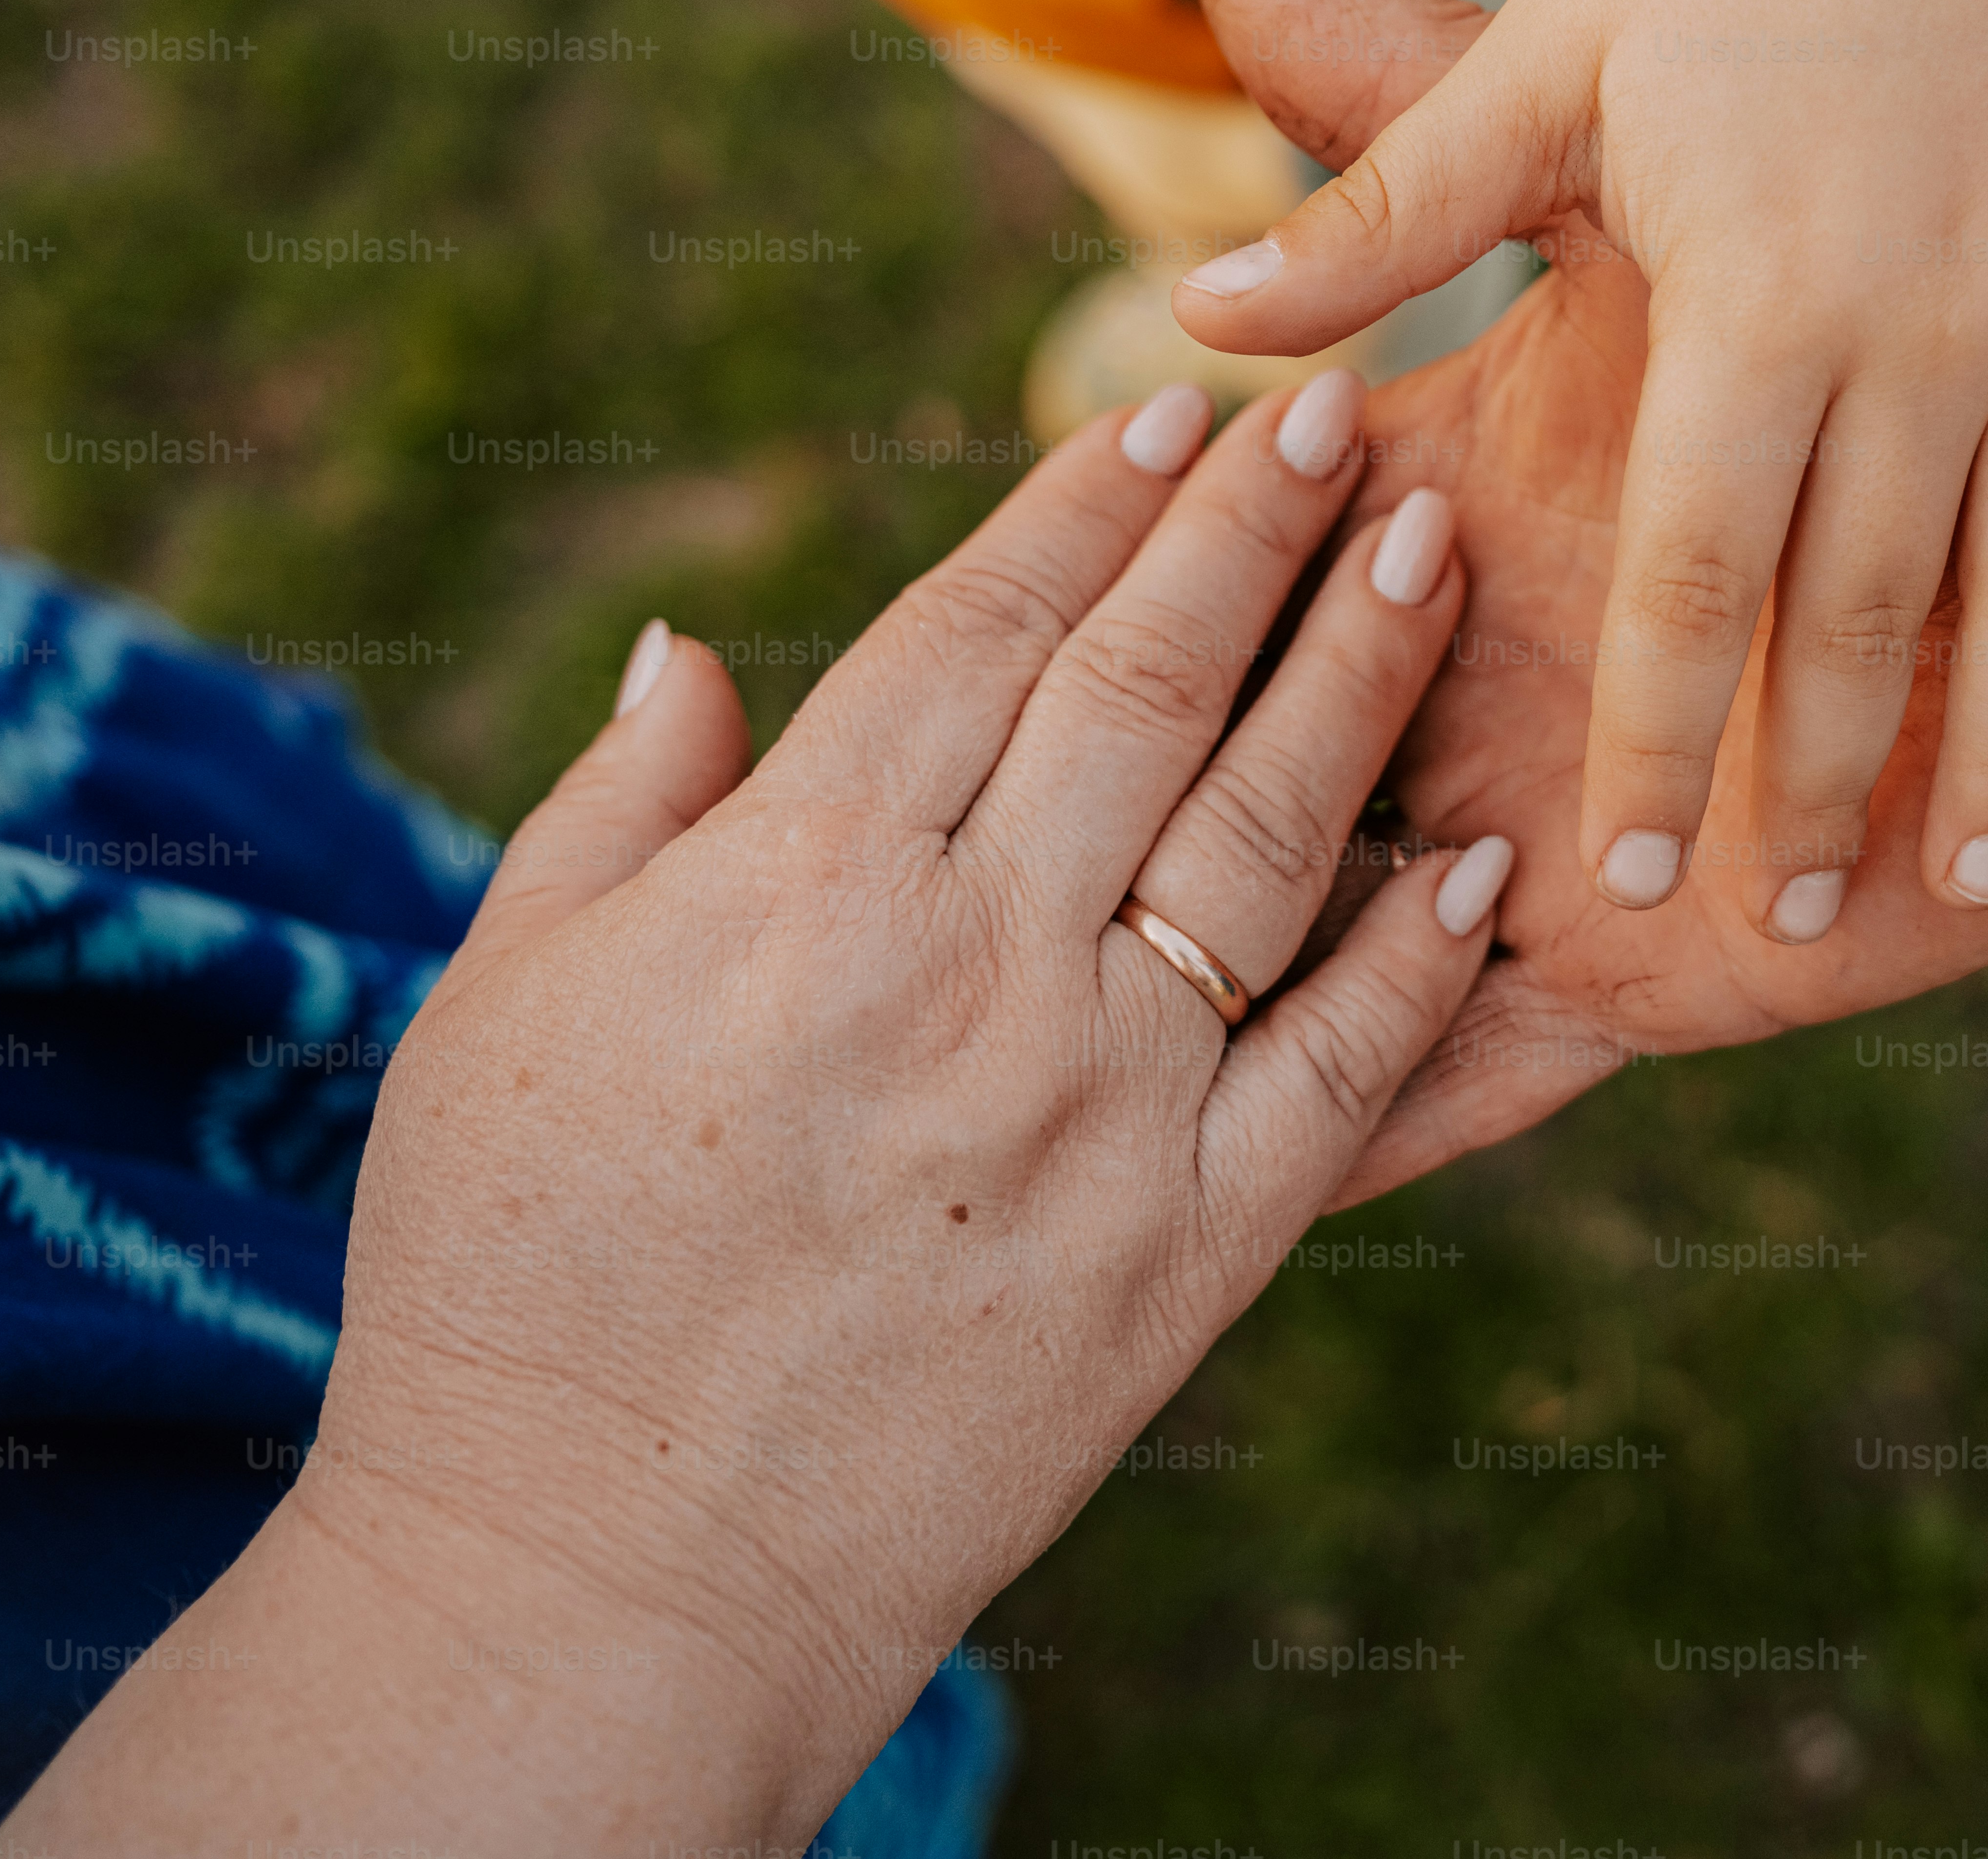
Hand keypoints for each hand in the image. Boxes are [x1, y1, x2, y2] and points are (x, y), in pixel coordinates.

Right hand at [2, 371, 1512, 1845]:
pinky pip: (1341, 1073)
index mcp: (798, 881)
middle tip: (1341, 415)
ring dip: (1361, 675)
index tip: (1175, 405)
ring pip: (1270, 835)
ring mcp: (1094, 1107)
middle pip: (1147, 688)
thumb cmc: (505, 1284)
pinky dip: (1426, 957)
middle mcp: (970, 964)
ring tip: (1428, 552)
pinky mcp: (1183, 1256)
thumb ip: (616, 810)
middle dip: (1253, 530)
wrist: (588, 1581)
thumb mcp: (502, 1004)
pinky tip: (1484, 860)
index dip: (1090, 498)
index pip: (983, 624)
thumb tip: (691, 645)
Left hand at [1186, 0, 1987, 1202]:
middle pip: (1864, 608)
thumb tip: (1191, 326)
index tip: (1620, 874)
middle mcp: (1925, 312)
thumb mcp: (1540, 60)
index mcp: (1752, 286)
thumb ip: (1378, 217)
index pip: (1690, 574)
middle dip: (1814, 787)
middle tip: (1776, 927)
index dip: (1655, 739)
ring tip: (1978, 875)